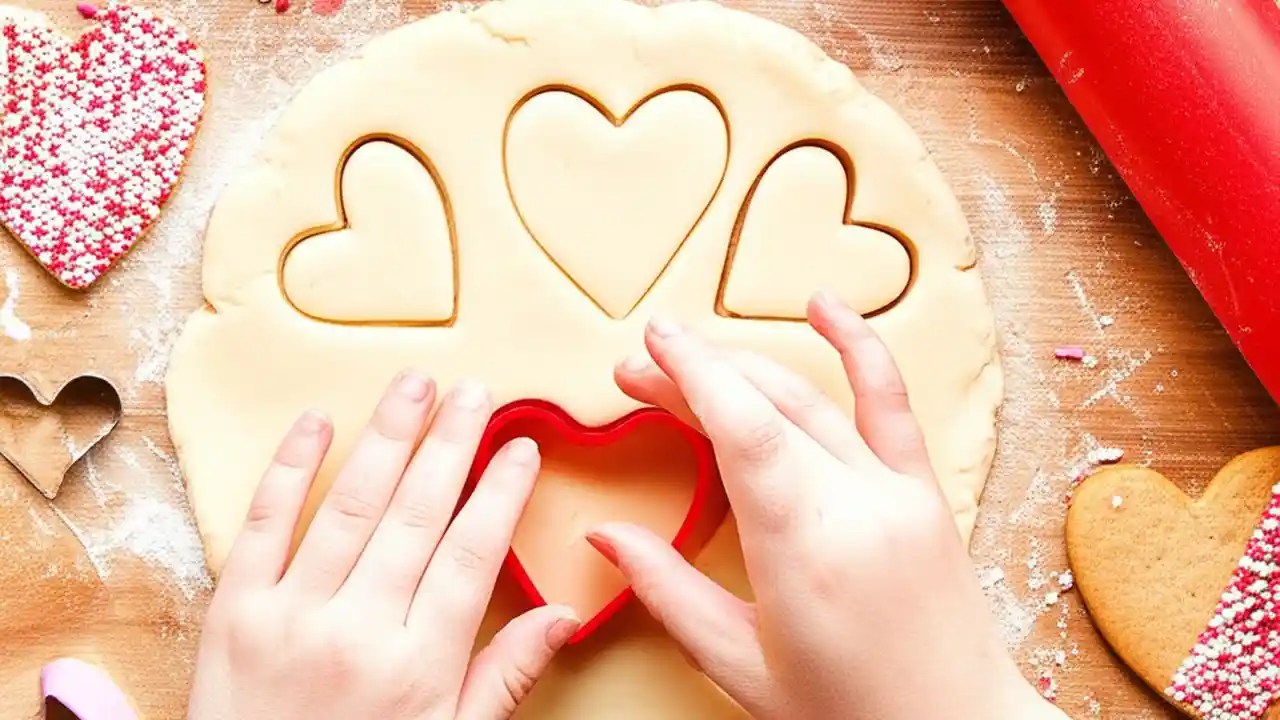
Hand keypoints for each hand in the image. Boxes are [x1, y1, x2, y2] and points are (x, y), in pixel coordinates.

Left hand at [188, 373, 578, 719]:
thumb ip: (505, 677)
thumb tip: (565, 615)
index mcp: (418, 665)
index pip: (472, 555)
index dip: (500, 494)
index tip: (521, 449)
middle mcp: (358, 630)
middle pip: (417, 515)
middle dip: (451, 444)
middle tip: (474, 391)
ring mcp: (290, 616)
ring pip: (350, 506)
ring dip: (387, 438)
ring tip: (414, 384)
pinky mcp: (234, 612)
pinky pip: (262, 526)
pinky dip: (289, 470)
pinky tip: (317, 424)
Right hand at [599, 293, 1063, 719]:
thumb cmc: (853, 713)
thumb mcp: (741, 664)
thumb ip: (668, 590)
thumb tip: (604, 536)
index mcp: (807, 550)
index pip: (743, 432)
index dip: (692, 376)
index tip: (650, 345)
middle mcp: (858, 504)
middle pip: (766, 408)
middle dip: (696, 374)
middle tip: (636, 370)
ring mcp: (898, 491)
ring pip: (813, 400)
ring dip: (745, 368)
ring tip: (688, 354)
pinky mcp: (924, 492)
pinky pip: (891, 402)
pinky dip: (858, 347)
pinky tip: (825, 308)